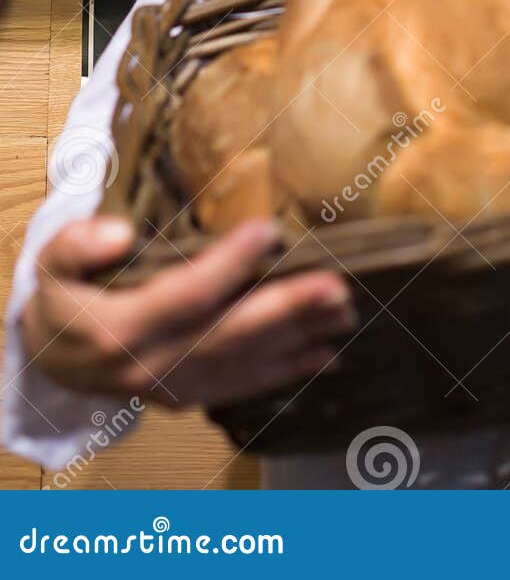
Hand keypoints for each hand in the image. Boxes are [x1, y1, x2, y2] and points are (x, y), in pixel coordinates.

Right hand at [20, 213, 358, 408]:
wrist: (52, 362)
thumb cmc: (62, 299)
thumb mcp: (50, 263)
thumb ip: (77, 244)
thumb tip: (119, 233)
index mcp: (119, 330)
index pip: (186, 297)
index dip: (228, 265)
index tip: (269, 230)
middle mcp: (152, 366)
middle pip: (230, 336)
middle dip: (287, 311)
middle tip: (335, 287)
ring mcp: (174, 387)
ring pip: (245, 363)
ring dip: (298, 338)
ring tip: (343, 312)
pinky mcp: (190, 395)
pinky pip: (243, 385)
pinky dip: (286, 370)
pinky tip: (324, 354)